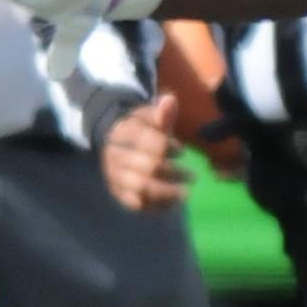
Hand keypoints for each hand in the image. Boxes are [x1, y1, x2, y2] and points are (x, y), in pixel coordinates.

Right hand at [101, 94, 192, 212]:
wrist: (117, 146)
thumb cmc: (143, 131)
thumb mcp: (152, 118)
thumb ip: (163, 113)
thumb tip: (170, 100)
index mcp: (122, 132)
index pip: (148, 142)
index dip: (168, 148)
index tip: (181, 151)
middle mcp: (114, 156)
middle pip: (148, 167)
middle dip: (174, 172)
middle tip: (192, 176)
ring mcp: (114, 176)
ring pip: (142, 188)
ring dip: (168, 192)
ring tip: (186, 193)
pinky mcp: (118, 193)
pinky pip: (137, 204)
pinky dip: (158, 206)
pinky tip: (174, 203)